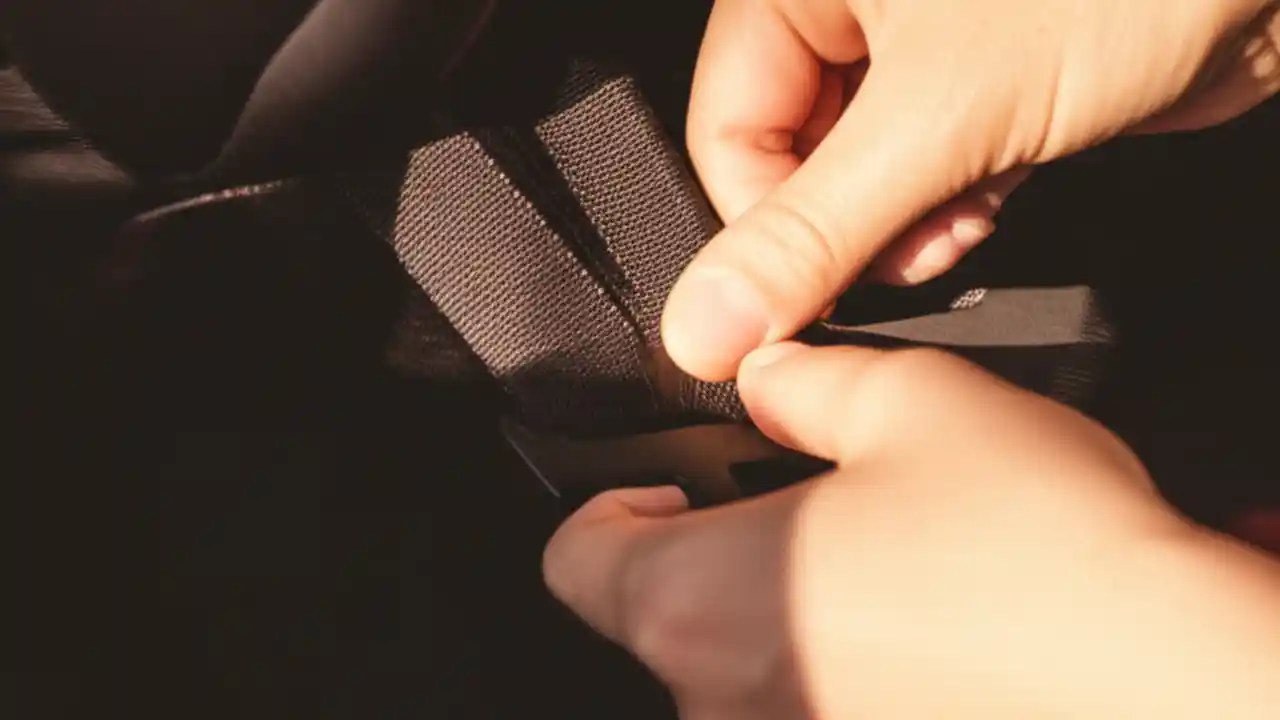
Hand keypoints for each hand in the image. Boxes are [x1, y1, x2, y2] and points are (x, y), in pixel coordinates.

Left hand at [544, 344, 1279, 718]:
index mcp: (699, 600)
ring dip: (791, 614)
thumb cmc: (1036, 552)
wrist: (1164, 677)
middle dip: (721, 555)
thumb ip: (806, 383)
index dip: (609, 509)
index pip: (575, 560)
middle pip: (664, 617)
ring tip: (888, 566)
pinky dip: (844, 666)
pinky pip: (813, 706)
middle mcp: (724, 700)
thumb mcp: (910, 401)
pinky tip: (923, 629)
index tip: (665, 489)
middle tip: (809, 506)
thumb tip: (770, 379)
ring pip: (746, 668)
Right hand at [662, 0, 1279, 379]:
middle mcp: (849, 4)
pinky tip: (986, 202)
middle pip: (790, 153)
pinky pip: (924, 167)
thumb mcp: (935, 123)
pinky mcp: (978, 82)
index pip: (725, 128)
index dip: (759, 227)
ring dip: (902, 223)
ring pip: (860, 170)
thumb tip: (706, 321)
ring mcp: (915, 43)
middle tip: (893, 252)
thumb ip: (811, 234)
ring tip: (954, 220)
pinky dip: (948, 205)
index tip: (798, 298)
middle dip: (846, 224)